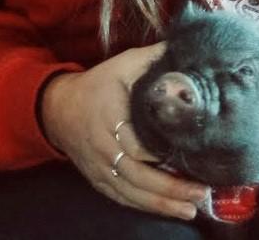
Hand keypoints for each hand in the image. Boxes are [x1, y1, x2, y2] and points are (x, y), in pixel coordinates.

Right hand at [40, 42, 207, 219]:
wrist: (57, 108)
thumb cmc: (97, 84)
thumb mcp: (123, 64)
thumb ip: (154, 58)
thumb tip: (187, 46)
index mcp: (111, 119)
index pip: (139, 143)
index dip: (163, 153)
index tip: (192, 156)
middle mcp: (105, 149)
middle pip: (139, 175)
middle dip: (170, 187)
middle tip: (201, 192)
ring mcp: (100, 168)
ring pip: (132, 193)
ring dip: (162, 204)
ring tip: (191, 209)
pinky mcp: (97, 180)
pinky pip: (122, 198)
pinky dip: (144, 207)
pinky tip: (167, 211)